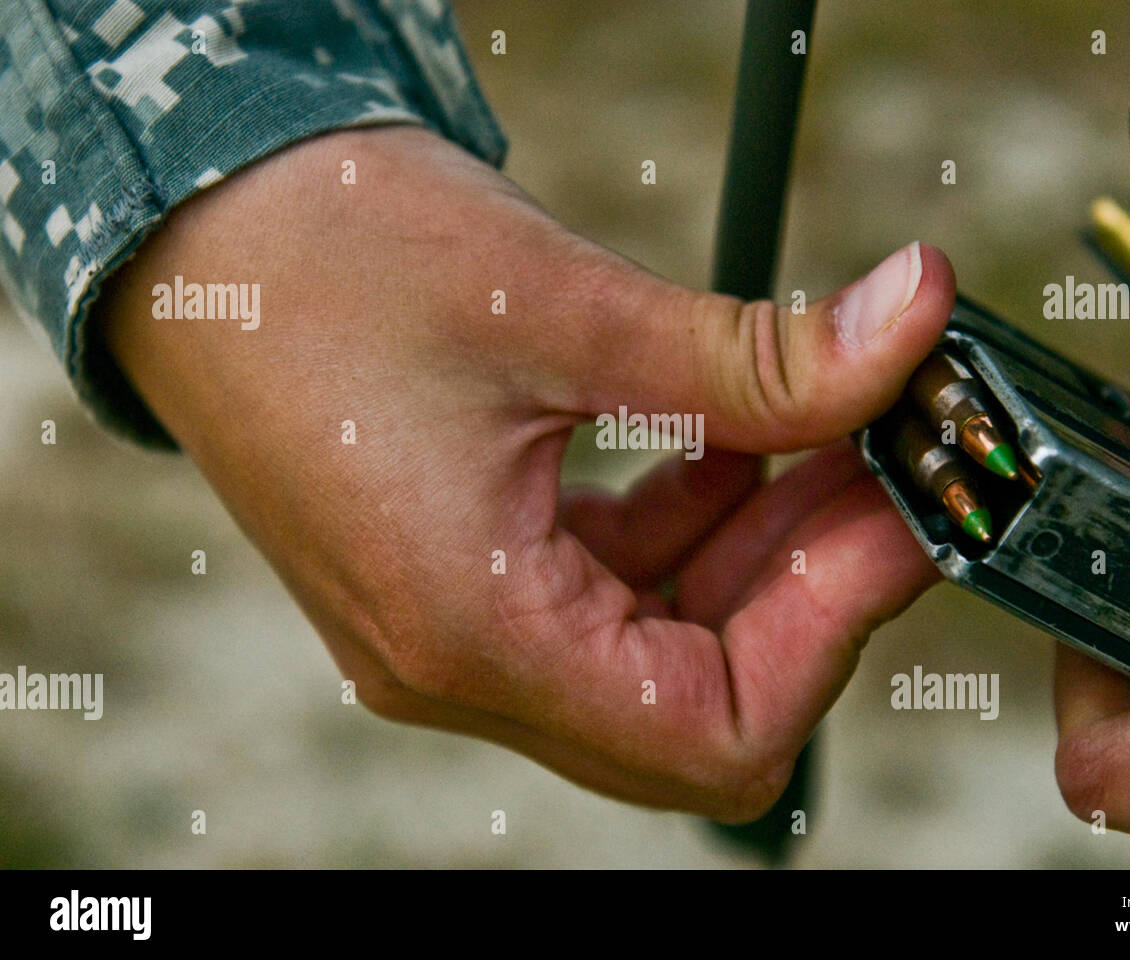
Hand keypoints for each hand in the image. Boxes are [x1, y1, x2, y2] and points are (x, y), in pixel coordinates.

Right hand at [99, 126, 954, 819]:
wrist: (197, 230)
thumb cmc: (329, 258)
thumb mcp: (568, 308)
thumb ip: (757, 355)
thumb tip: (916, 319)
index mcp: (469, 632)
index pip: (711, 732)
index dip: (834, 631)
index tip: (904, 511)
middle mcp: (459, 663)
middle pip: (697, 704)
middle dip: (814, 590)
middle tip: (894, 462)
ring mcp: (457, 627)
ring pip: (662, 649)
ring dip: (761, 553)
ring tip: (835, 432)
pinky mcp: (465, 576)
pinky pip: (612, 594)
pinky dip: (693, 530)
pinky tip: (738, 437)